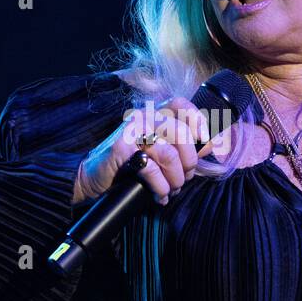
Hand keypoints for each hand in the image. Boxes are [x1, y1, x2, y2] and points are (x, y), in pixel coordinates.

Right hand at [71, 97, 211, 205]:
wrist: (92, 178)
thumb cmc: (130, 167)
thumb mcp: (159, 154)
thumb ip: (182, 148)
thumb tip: (208, 145)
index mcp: (154, 114)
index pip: (181, 104)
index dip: (197, 120)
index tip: (203, 141)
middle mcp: (143, 116)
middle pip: (181, 133)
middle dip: (188, 163)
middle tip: (183, 179)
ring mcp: (131, 130)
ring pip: (169, 154)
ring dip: (175, 179)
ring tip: (170, 191)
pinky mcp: (120, 147)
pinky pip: (151, 168)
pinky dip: (159, 187)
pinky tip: (158, 195)